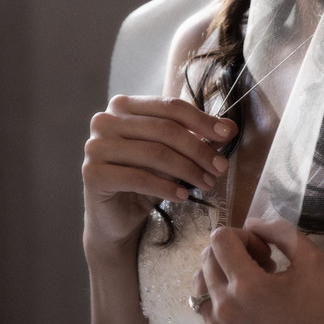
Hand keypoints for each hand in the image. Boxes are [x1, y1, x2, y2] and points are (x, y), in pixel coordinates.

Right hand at [82, 94, 235, 249]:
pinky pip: (138, 177)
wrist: (116, 218)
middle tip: (221, 168)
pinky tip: (184, 195)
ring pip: (155, 153)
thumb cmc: (146, 179)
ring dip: (188, 170)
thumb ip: (199, 137)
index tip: (227, 135)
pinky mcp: (92, 173)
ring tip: (208, 183)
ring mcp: (95, 146)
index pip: (170, 106)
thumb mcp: (176, 155)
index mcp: (124, 105)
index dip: (202, 120)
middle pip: (165, 129)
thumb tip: (230, 127)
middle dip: (199, 149)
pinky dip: (166, 187)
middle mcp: (105, 120)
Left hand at [192, 218, 323, 323]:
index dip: (243, 236)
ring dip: (223, 277)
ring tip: (253, 289)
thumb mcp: (311, 257)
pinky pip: (207, 313)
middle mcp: (224, 309)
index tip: (265, 252)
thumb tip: (250, 224)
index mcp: (247, 286)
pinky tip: (252, 313)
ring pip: (201, 285)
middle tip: (263, 268)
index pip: (220, 239)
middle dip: (233, 254)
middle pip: (208, 259)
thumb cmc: (322, 307)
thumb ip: (279, 230)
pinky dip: (223, 303)